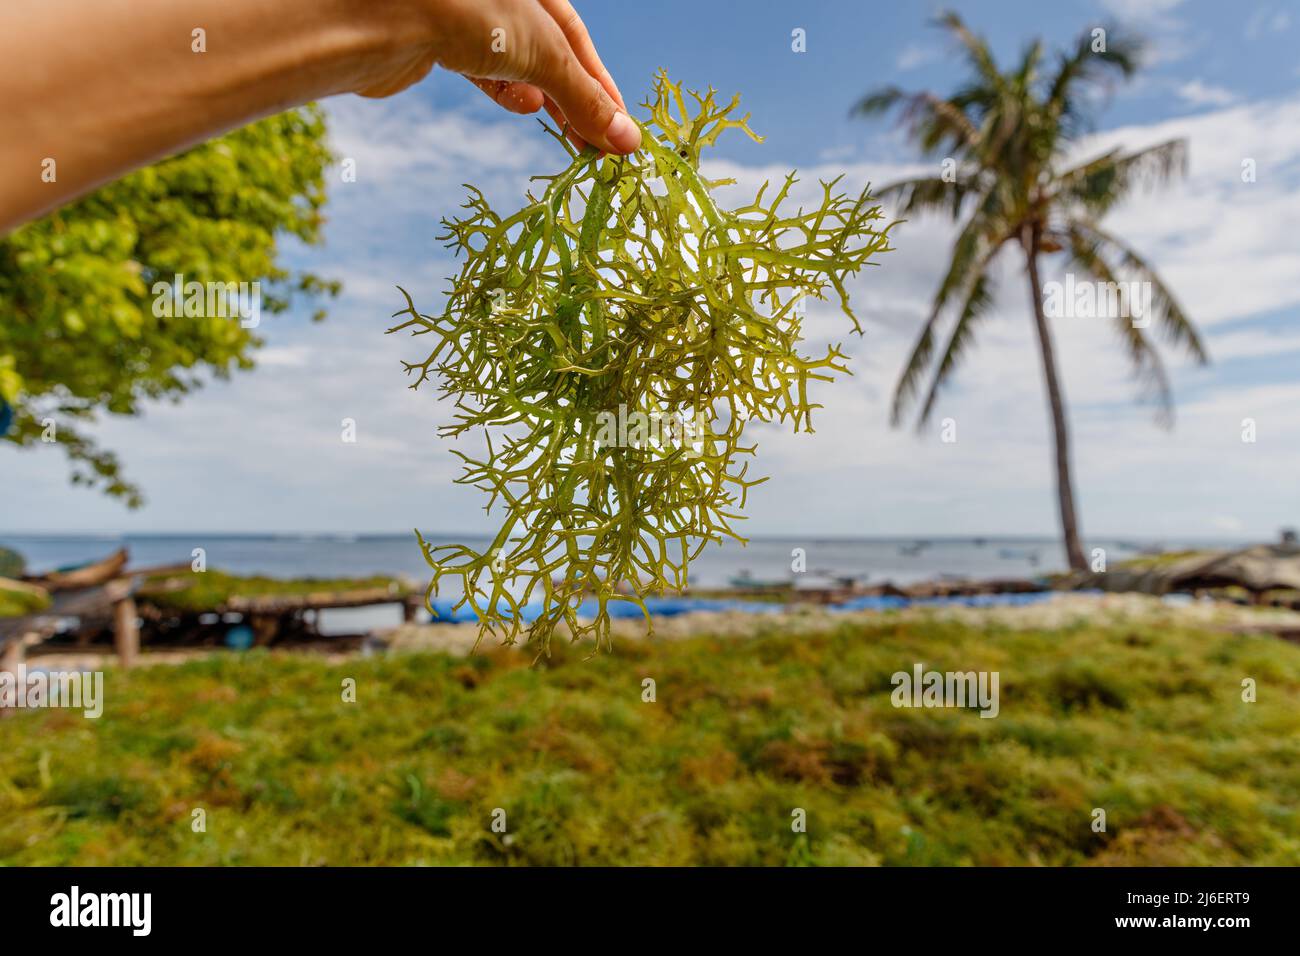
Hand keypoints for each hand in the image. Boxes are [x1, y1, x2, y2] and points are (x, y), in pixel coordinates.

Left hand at [357, 0, 639, 153]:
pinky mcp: (440, 43)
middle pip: (550, 54)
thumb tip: (627, 143)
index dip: (601, 88)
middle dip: (574, 102)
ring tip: (564, 133)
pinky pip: (484, 71)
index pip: (577, 40)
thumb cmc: (473, 12)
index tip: (620, 133)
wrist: (383, 15)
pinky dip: (506, 91)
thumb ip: (585, 100)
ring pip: (518, 66)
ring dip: (543, 101)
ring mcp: (469, 18)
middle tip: (596, 149)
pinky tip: (521, 105)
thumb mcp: (546, 55)